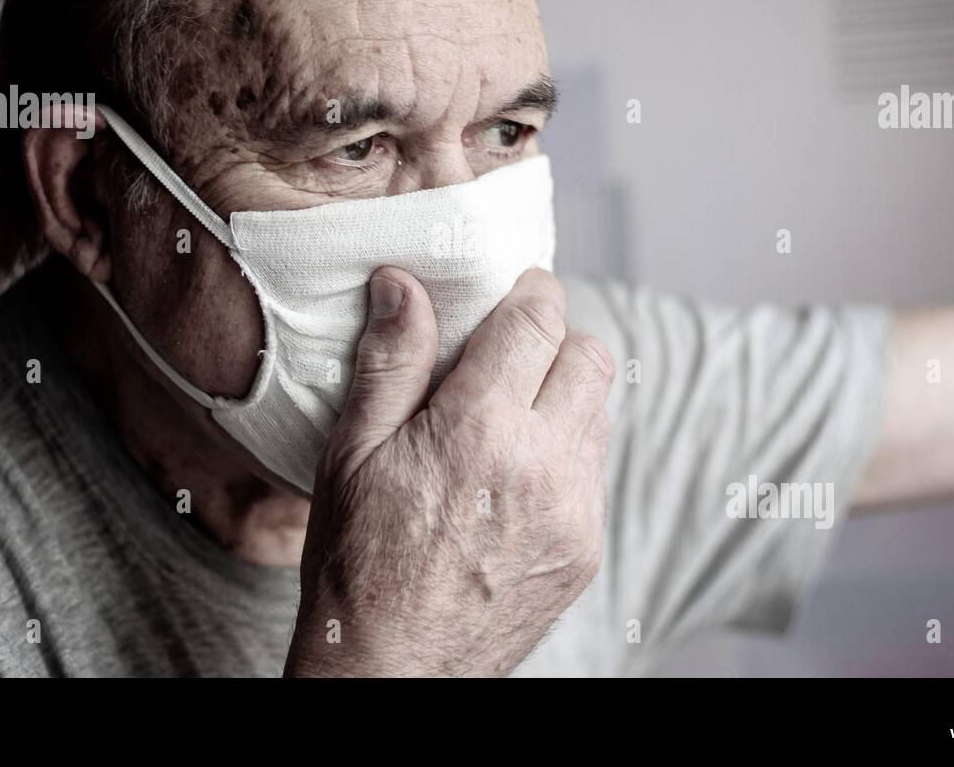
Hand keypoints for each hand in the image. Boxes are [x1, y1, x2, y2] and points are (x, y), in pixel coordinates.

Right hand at [284, 267, 613, 676]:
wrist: (392, 670)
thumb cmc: (357, 561)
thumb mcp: (353, 452)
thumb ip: (390, 361)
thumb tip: (403, 283)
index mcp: (481, 428)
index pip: (540, 320)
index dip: (530, 292)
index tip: (512, 292)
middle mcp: (543, 464)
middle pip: (591, 356)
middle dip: (555, 339)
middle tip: (508, 354)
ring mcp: (574, 512)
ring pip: (600, 412)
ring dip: (563, 395)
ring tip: (507, 416)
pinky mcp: (586, 549)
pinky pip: (595, 470)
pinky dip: (567, 451)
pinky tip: (515, 473)